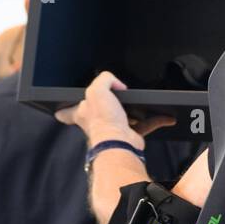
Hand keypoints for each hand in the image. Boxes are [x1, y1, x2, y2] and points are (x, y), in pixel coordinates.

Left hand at [55, 71, 175, 144]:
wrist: (119, 144)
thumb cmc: (103, 121)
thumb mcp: (97, 90)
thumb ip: (104, 79)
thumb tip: (117, 83)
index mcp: (82, 112)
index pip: (65, 112)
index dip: (63, 109)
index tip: (60, 109)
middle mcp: (95, 122)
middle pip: (97, 112)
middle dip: (106, 105)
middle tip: (113, 97)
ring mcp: (113, 129)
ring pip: (123, 118)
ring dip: (134, 113)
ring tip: (143, 104)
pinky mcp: (129, 135)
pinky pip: (144, 125)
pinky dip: (155, 121)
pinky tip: (164, 117)